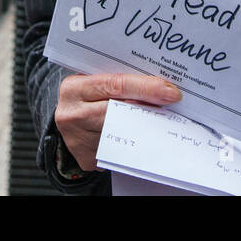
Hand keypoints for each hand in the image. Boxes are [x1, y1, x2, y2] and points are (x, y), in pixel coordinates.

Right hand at [54, 73, 181, 171]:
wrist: (69, 119)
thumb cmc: (87, 96)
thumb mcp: (95, 82)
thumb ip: (119, 83)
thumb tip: (160, 85)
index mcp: (74, 88)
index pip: (115, 85)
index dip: (145, 88)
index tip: (170, 92)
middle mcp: (72, 114)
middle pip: (119, 112)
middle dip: (149, 108)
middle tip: (172, 106)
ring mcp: (78, 139)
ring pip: (121, 133)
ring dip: (144, 128)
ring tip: (160, 120)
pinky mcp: (86, 158)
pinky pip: (118, 151)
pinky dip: (134, 144)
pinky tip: (145, 138)